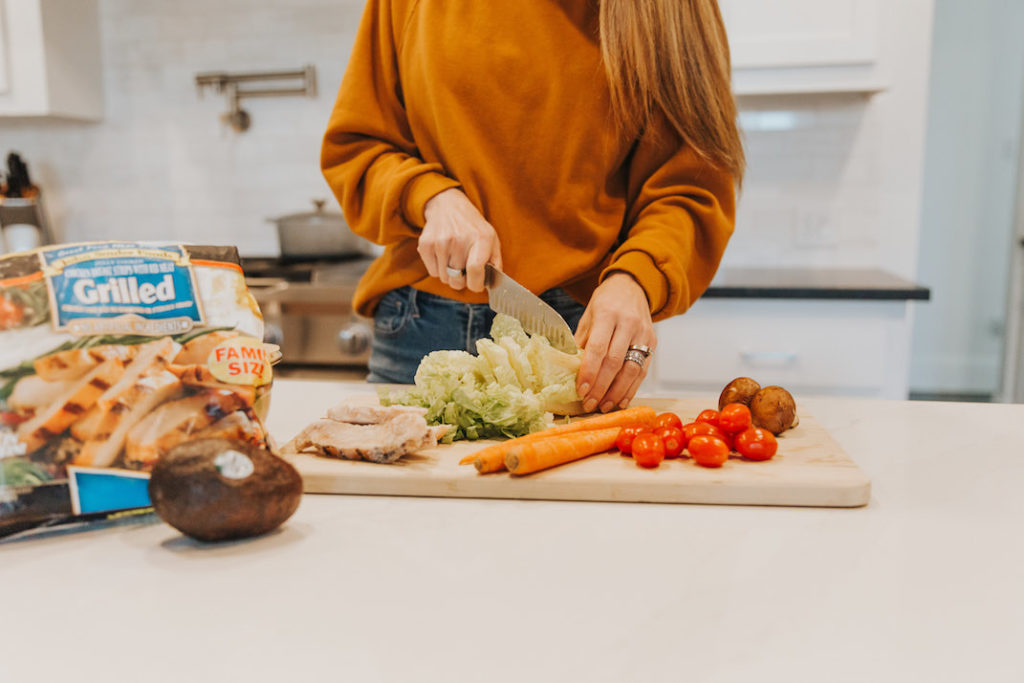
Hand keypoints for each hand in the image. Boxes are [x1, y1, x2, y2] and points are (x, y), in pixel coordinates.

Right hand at [419, 188, 502, 291]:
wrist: (448, 205)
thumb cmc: (472, 227)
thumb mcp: (491, 238)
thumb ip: (496, 262)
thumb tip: (494, 284)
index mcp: (481, 238)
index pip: (475, 270)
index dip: (476, 284)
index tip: (476, 285)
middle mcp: (460, 239)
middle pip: (457, 280)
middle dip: (462, 281)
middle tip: (464, 270)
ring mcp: (441, 242)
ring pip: (444, 278)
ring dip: (450, 274)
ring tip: (453, 258)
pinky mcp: (426, 244)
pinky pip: (433, 272)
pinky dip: (438, 268)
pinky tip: (443, 254)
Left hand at [574, 272, 656, 412]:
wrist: (632, 286)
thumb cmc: (606, 301)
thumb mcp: (589, 315)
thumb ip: (582, 341)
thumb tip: (570, 370)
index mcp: (608, 314)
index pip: (598, 347)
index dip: (589, 371)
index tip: (581, 390)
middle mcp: (628, 323)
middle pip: (615, 362)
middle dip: (601, 387)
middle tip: (589, 404)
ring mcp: (644, 333)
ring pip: (632, 370)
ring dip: (617, 392)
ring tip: (604, 406)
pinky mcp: (653, 342)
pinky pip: (643, 370)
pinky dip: (631, 389)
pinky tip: (620, 400)